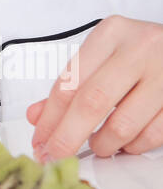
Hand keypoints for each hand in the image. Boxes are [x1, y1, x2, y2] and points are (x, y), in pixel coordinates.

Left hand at [27, 15, 162, 159]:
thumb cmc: (142, 51)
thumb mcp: (105, 55)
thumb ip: (72, 84)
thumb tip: (37, 116)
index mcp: (112, 33)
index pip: (70, 80)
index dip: (50, 117)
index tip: (40, 140)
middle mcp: (139, 49)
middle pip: (91, 102)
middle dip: (68, 137)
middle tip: (56, 155)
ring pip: (122, 124)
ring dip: (103, 144)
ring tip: (98, 145)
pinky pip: (151, 135)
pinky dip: (133, 147)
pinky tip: (126, 143)